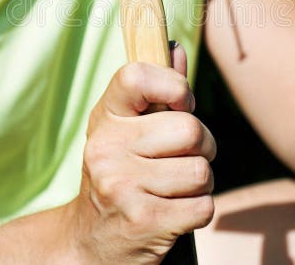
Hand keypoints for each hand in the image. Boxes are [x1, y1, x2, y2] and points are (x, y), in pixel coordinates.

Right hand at [68, 44, 216, 263]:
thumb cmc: (119, 177)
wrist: (89, 244)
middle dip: (202, 148)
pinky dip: (199, 212)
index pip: (137, 76)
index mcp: (104, 119)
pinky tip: (174, 213)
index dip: (173, 86)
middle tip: (183, 160)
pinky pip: (204, 206)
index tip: (180, 105)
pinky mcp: (144, 221)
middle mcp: (107, 149)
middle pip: (190, 130)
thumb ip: (154, 92)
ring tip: (175, 189)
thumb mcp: (125, 132)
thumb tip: (176, 50)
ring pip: (202, 171)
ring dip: (201, 184)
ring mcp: (122, 186)